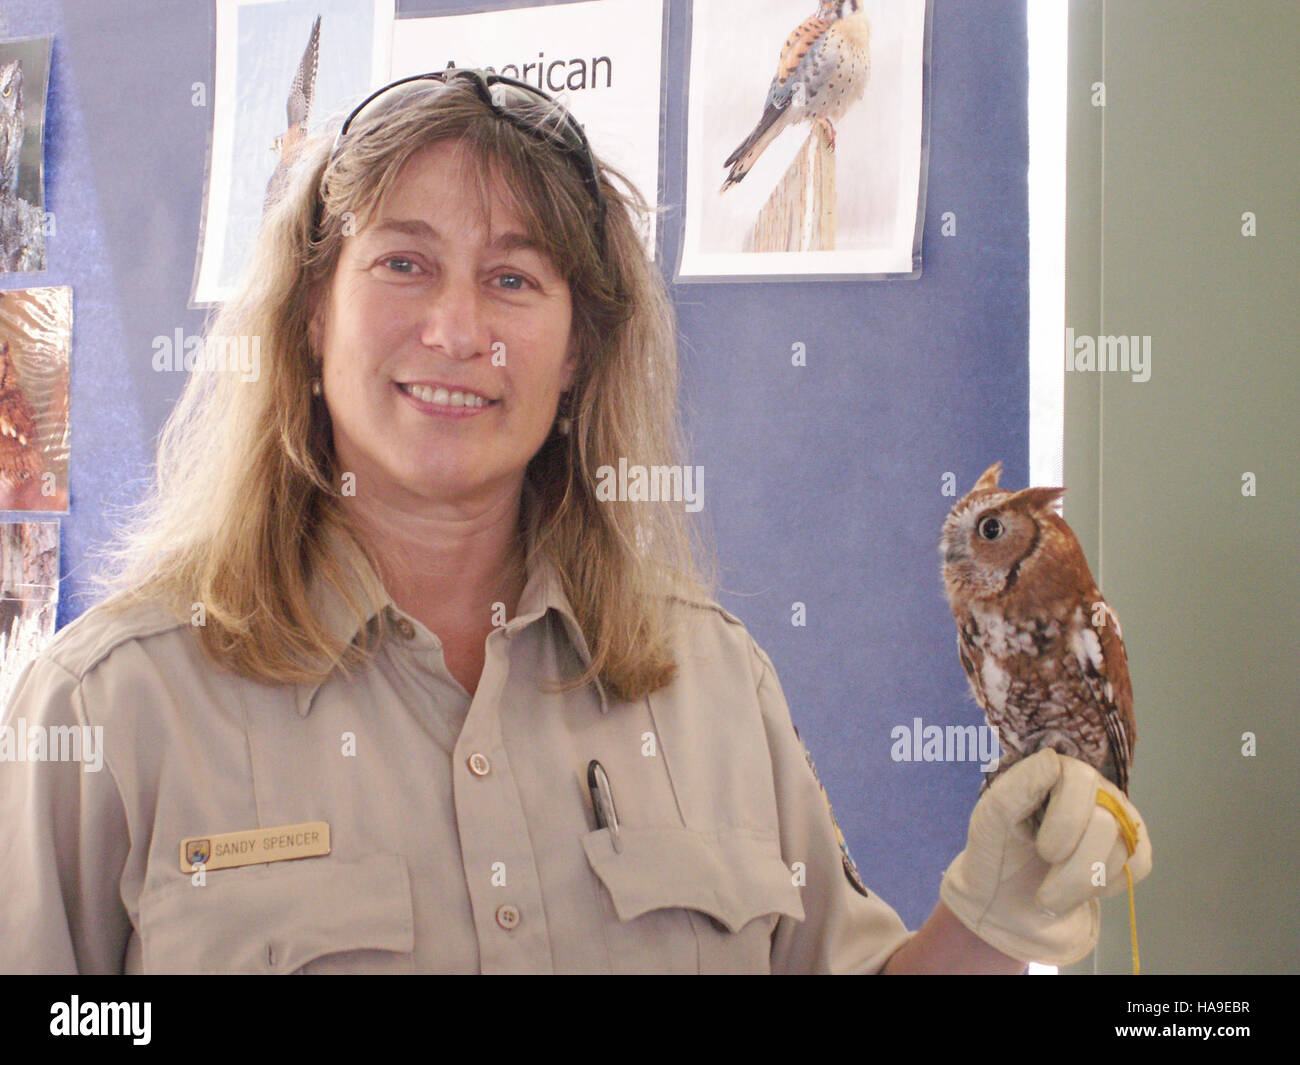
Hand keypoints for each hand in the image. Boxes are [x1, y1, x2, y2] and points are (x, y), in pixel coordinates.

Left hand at [938, 749, 1152, 965]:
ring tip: (1052, 899)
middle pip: (1104, 821)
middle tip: (1044, 894)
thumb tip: (1051, 758)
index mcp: (1051, 771)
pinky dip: (1106, 888)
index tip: (1043, 851)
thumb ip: (1014, 790)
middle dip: (1072, 869)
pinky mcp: (1132, 846)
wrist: (1010, 908)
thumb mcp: (989, 823)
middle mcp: (1088, 786)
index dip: (1066, 820)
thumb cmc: (995, 857)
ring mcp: (1114, 814)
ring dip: (1083, 886)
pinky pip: (1138, 864)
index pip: (1079, 778)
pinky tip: (1079, 891)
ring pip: (1122, 846)